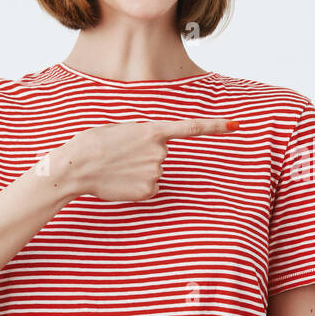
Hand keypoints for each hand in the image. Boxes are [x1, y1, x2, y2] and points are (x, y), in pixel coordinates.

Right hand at [64, 118, 240, 201]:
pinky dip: (136, 186)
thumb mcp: (123, 130)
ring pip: (153, 172)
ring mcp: (156, 172)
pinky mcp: (149, 190)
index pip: (192, 127)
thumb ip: (145, 137)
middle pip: (160, 154)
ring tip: (116, 166)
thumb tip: (154, 152)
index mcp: (153, 130)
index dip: (216, 126)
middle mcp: (160, 151)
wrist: (78, 165)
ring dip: (137, 170)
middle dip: (143, 155)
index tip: (236, 125)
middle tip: (120, 153)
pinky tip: (120, 181)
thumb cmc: (95, 143)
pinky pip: (148, 188)